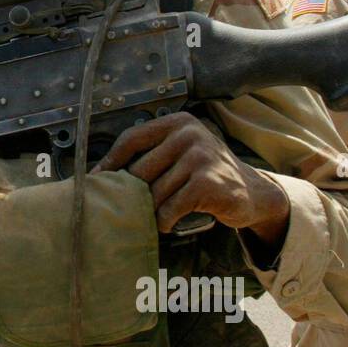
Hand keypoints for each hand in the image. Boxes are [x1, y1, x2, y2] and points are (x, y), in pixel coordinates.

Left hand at [95, 112, 289, 247]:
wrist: (253, 192)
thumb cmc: (207, 174)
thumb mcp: (182, 153)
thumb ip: (152, 156)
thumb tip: (103, 175)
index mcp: (178, 123)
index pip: (131, 138)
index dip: (109, 161)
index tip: (95, 179)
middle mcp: (188, 135)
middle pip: (139, 170)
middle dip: (133, 194)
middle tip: (130, 208)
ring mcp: (199, 157)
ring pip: (154, 193)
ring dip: (151, 211)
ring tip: (158, 215)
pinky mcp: (207, 183)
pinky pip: (169, 208)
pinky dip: (165, 221)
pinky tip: (170, 223)